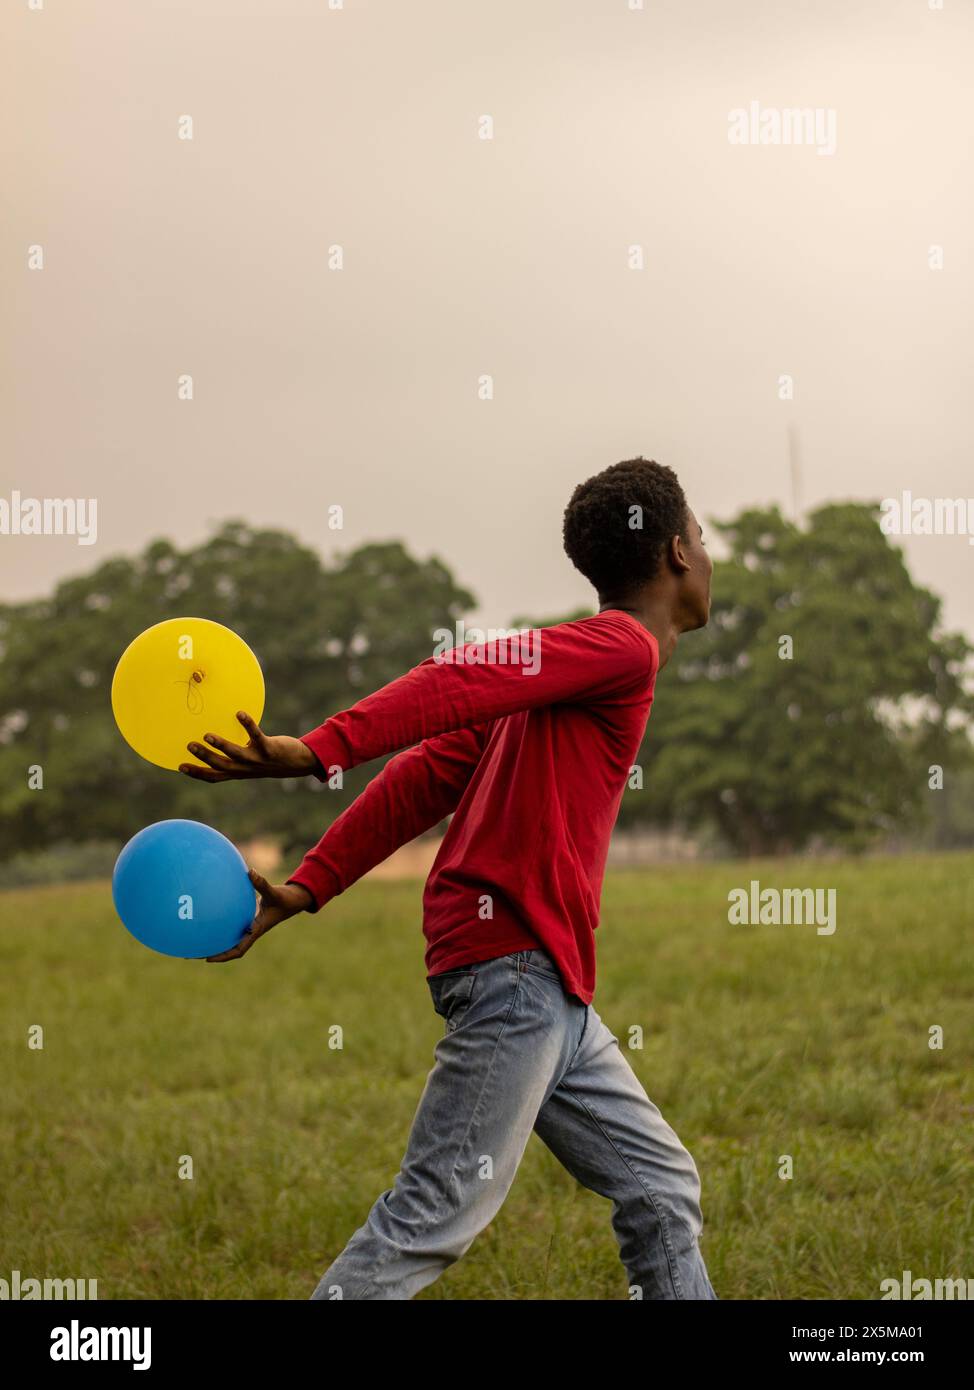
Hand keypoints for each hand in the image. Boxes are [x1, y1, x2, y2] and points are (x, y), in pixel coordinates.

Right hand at [178, 711, 318, 781]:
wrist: (296, 763)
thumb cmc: (267, 759)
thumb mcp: (248, 762)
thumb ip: (232, 755)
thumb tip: (213, 740)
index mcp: (237, 772)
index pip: (214, 776)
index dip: (197, 773)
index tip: (180, 765)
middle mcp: (245, 769)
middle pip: (221, 765)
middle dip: (204, 757)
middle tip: (189, 745)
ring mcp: (257, 760)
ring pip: (236, 754)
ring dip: (221, 745)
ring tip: (208, 735)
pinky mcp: (269, 748)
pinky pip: (256, 736)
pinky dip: (248, 725)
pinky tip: (240, 713)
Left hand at [206, 871, 314, 962]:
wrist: (295, 900)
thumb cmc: (286, 899)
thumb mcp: (274, 892)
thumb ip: (262, 883)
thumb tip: (250, 871)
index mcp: (257, 929)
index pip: (239, 948)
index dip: (224, 955)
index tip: (208, 958)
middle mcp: (251, 930)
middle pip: (230, 947)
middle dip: (213, 951)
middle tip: (193, 953)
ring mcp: (250, 925)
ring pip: (230, 938)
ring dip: (216, 941)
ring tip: (196, 939)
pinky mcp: (250, 918)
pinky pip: (233, 926)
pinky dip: (223, 926)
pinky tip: (211, 919)